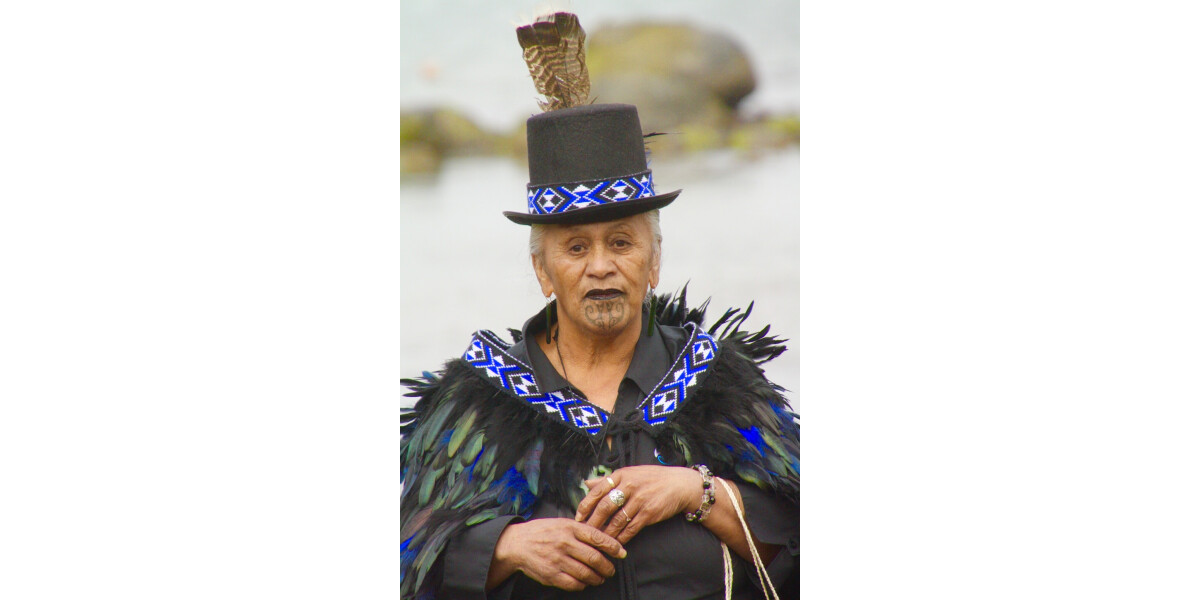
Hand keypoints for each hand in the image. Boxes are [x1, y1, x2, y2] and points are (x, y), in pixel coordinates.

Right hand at [491, 518, 625, 591]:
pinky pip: (574, 584)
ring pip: (586, 573)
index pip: (598, 537)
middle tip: (611, 570)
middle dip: (608, 567)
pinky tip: (585, 583)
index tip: (622, 553)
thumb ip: (580, 530)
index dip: (613, 547)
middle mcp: (565, 543)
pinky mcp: (551, 575)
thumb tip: (602, 538)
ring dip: (597, 578)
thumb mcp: (561, 523)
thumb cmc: (542, 532)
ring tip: (600, 578)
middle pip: (595, 558)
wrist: (516, 544)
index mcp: (570, 528)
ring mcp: (558, 560)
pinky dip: (583, 585)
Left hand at [574, 465, 701, 544]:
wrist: (680, 484)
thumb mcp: (630, 473)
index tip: (578, 517)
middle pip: (604, 507)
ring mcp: (639, 500)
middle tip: (584, 533)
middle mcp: (630, 486)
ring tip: (597, 542)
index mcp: (622, 475)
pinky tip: (615, 544)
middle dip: (592, 523)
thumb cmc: (653, 478)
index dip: (585, 506)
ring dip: (605, 533)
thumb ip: (608, 480)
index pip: (597, 491)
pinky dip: (621, 538)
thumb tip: (587, 483)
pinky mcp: (649, 513)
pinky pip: (630, 529)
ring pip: (616, 521)